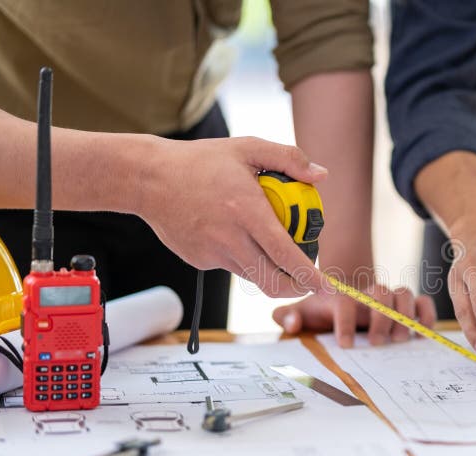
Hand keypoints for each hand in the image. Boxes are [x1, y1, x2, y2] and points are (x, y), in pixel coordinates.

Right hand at [139, 136, 328, 296]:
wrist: (148, 178)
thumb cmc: (200, 161)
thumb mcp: (247, 148)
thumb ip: (289, 158)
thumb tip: (322, 175)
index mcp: (247, 211)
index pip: (286, 256)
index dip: (310, 276)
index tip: (327, 287)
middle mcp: (230, 238)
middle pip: (272, 281)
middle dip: (296, 288)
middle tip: (309, 281)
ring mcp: (212, 253)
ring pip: (253, 276)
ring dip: (271, 272)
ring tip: (273, 249)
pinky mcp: (199, 261)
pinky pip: (231, 267)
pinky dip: (243, 258)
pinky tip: (232, 234)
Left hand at [272, 285, 436, 346]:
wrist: (336, 306)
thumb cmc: (318, 314)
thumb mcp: (298, 315)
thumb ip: (286, 317)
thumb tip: (292, 323)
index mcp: (340, 296)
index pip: (345, 301)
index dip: (345, 321)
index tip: (345, 345)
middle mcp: (366, 294)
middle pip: (380, 292)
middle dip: (380, 317)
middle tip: (376, 342)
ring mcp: (388, 299)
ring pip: (403, 293)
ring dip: (404, 315)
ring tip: (400, 339)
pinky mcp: (406, 307)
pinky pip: (423, 302)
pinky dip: (426, 314)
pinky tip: (422, 333)